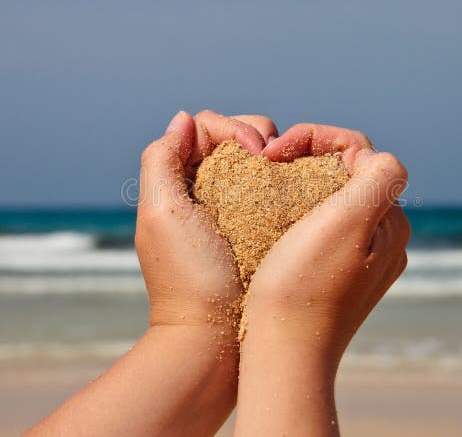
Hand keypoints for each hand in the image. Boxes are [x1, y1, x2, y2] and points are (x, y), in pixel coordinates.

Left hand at [26, 110, 278, 436]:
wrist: (213, 342)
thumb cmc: (189, 279)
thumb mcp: (162, 215)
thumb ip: (161, 160)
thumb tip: (184, 118)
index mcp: (178, 182)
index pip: (207, 128)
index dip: (234, 128)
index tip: (257, 150)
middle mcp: (205, 192)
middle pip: (235, 139)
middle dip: (257, 135)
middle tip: (275, 157)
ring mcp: (235, 212)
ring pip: (258, 163)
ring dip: (276, 157)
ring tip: (290, 171)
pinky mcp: (261, 232)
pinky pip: (275, 192)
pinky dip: (287, 182)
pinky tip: (300, 191)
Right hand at [235, 123, 409, 435]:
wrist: (283, 354)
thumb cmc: (304, 285)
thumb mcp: (349, 220)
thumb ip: (380, 176)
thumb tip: (377, 158)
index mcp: (390, 221)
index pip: (357, 151)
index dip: (314, 139)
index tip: (273, 153)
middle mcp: (383, 241)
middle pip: (345, 173)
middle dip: (306, 159)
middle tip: (267, 167)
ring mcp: (360, 262)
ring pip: (331, 198)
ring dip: (300, 184)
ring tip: (267, 188)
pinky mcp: (334, 280)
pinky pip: (320, 227)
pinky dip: (296, 212)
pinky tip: (273, 222)